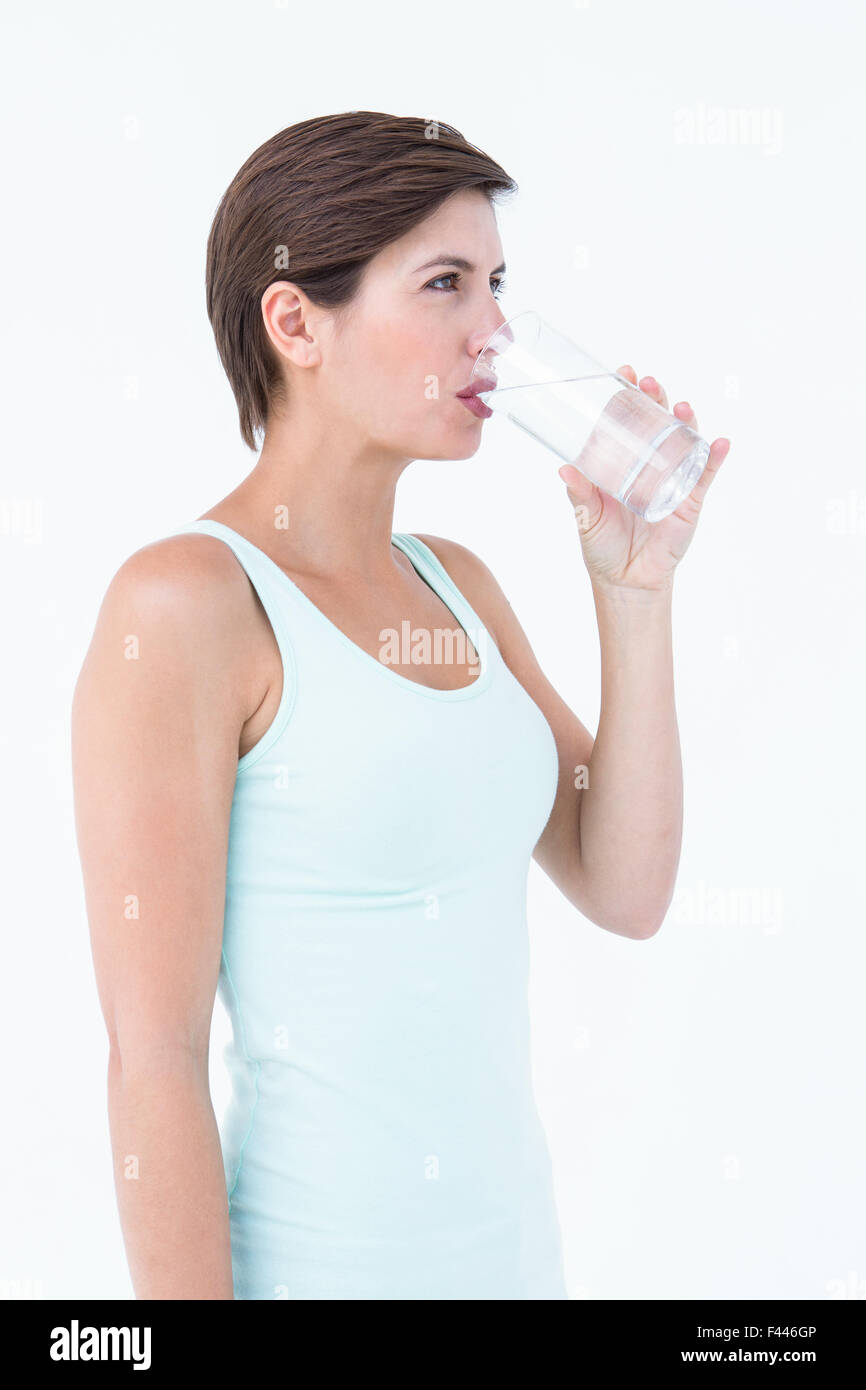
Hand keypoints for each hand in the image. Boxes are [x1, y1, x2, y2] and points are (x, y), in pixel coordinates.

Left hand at [557, 366, 730, 593]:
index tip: (624, 374)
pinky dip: (715, 457)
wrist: (626, 580)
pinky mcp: (690, 501)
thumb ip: (578, 493)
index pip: (629, 420)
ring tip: (680, 408)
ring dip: (686, 421)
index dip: (629, 396)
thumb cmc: (603, 545)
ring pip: (684, 441)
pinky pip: (705, 475)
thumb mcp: (586, 516)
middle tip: (648, 384)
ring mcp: (673, 479)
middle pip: (658, 423)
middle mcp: (650, 464)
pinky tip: (719, 443)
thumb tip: (564, 469)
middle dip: (655, 399)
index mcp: (623, 462)